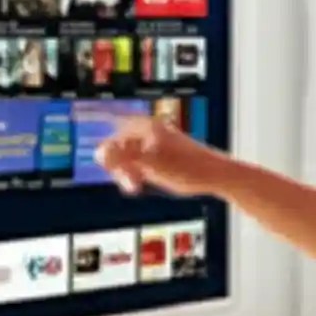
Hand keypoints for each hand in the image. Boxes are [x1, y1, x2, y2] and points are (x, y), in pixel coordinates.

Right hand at [95, 116, 228, 197]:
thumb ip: (122, 157)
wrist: (217, 175)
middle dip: (120, 167)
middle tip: (131, 185)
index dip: (109, 156)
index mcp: (146, 127)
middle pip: (120, 148)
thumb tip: (97, 153)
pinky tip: (141, 185)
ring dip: (129, 173)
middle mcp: (150, 132)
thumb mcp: (151, 164)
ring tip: (137, 187)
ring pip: (129, 158)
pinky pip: (140, 163)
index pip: (113, 137)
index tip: (116, 173)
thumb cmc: (187, 169)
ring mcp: (155, 144)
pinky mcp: (161, 156)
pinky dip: (138, 174)